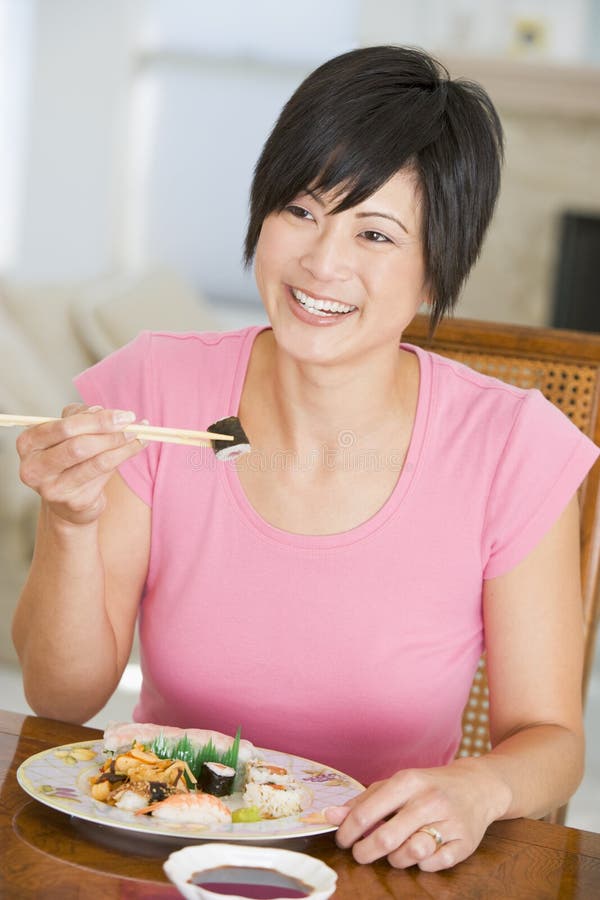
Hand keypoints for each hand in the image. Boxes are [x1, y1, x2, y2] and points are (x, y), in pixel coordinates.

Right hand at [17, 403, 146, 525]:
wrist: (68, 501)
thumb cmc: (67, 457)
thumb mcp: (67, 433)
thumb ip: (80, 418)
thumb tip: (103, 412)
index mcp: (28, 443)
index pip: (63, 427)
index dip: (96, 420)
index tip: (123, 415)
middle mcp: (34, 468)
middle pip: (78, 446)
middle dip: (109, 432)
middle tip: (132, 424)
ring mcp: (53, 488)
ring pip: (95, 461)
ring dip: (121, 445)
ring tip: (138, 436)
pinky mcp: (73, 502)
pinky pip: (104, 475)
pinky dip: (123, 458)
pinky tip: (134, 448)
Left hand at [325, 759, 510, 870]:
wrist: (478, 786)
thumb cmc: (429, 785)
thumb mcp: (397, 784)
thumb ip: (364, 800)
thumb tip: (330, 816)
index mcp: (408, 781)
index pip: (368, 812)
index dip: (348, 831)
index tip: (342, 841)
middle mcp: (430, 800)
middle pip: (386, 838)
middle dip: (365, 852)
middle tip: (361, 854)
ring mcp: (449, 822)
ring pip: (409, 854)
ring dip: (395, 859)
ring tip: (394, 850)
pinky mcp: (465, 843)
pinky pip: (432, 865)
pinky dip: (421, 863)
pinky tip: (421, 852)